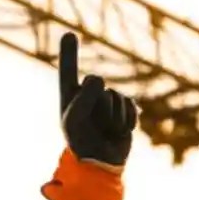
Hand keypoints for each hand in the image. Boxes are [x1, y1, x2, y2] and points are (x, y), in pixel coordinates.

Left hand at [40, 32, 135, 199]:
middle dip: (98, 106)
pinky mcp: (125, 109)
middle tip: (93, 126)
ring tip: (106, 131)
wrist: (103, 165)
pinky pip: (130, 106)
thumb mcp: (75, 121)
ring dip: (113, 118)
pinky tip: (119, 132)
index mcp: (70, 96)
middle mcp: (88, 95)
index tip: (69, 34)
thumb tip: (98, 79)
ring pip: (116, 97)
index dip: (69, 53)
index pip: (68, 71)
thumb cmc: (83, 143)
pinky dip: (127, 121)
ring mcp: (108, 101)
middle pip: (97, 85)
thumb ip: (83, 97)